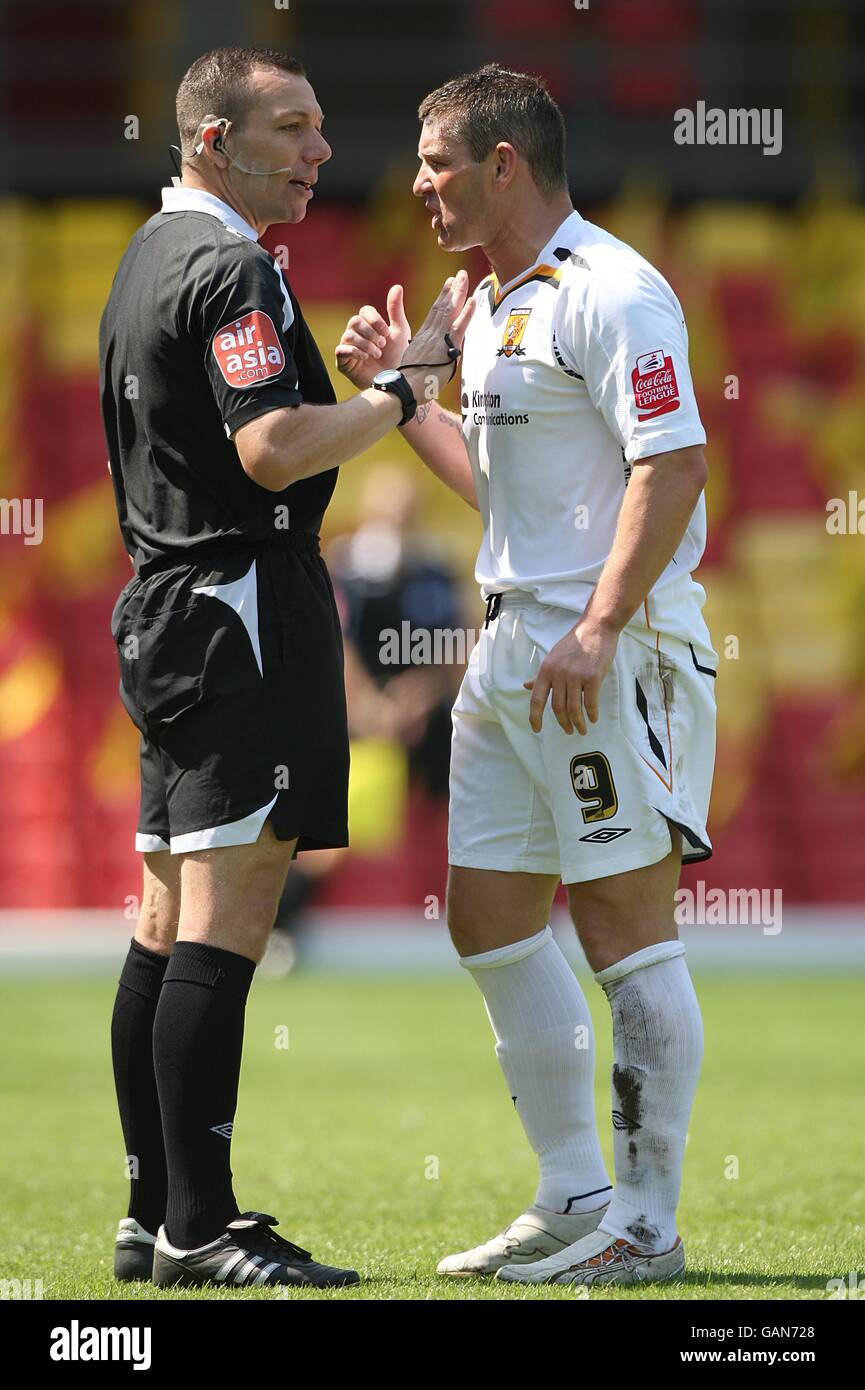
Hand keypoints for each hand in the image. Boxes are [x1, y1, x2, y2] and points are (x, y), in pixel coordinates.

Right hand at [335, 284, 411, 388]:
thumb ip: (396, 310)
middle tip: (382, 345)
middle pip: (354, 321)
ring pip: (348, 335)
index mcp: (369, 325)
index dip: (375, 320)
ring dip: (365, 344)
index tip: (387, 333)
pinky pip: (341, 350)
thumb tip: (397, 286)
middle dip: (370, 332)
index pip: (365, 311)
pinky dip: (355, 351)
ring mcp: (349, 348)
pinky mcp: (343, 363)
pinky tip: (366, 358)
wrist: (396, 383)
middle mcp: (357, 334)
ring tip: (377, 354)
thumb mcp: (400, 332)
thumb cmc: (399, 358)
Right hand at [400, 269, 474, 402]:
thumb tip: (432, 361)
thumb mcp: (414, 365)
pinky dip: (467, 313)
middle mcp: (431, 334)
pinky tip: (472, 300)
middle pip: (443, 307)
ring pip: (450, 311)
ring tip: (464, 277)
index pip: (434, 313)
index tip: (448, 285)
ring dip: (459, 293)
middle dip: (452, 290)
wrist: (405, 388)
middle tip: (459, 274)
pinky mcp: (447, 347)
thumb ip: (425, 358)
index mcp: (423, 337)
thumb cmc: (408, 383)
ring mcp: (439, 339)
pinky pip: (459, 326)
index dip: (442, 298)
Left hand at [523, 617, 619, 734]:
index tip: (536, 729)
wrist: (596, 628)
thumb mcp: (552, 657)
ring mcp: (576, 676)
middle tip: (568, 731)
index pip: (536, 699)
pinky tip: (593, 718)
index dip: (535, 717)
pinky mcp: (593, 676)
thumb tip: (526, 686)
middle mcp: (558, 674)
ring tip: (581, 730)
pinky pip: (590, 702)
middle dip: (563, 723)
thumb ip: (541, 675)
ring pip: (573, 708)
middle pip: (557, 708)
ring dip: (577, 723)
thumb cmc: (574, 644)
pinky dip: (591, 713)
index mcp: (546, 670)